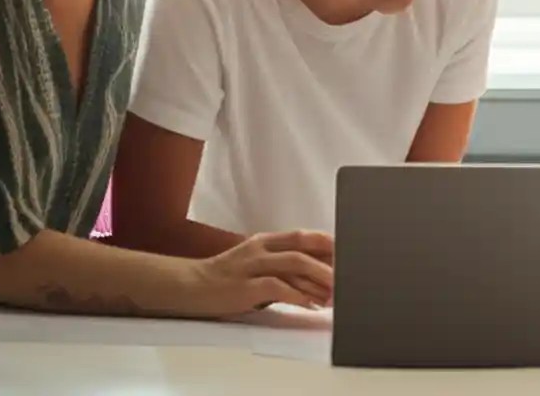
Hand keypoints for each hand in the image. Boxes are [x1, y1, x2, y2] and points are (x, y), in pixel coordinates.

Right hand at [184, 230, 334, 316]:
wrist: (190, 286)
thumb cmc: (228, 278)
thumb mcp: (257, 264)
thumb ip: (284, 268)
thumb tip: (320, 279)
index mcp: (266, 241)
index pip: (304, 236)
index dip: (329, 244)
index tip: (349, 255)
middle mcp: (261, 250)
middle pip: (303, 248)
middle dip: (329, 263)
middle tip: (348, 278)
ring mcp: (251, 266)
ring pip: (294, 265)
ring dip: (319, 279)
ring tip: (335, 294)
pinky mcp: (244, 286)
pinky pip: (277, 287)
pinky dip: (297, 295)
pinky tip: (310, 304)